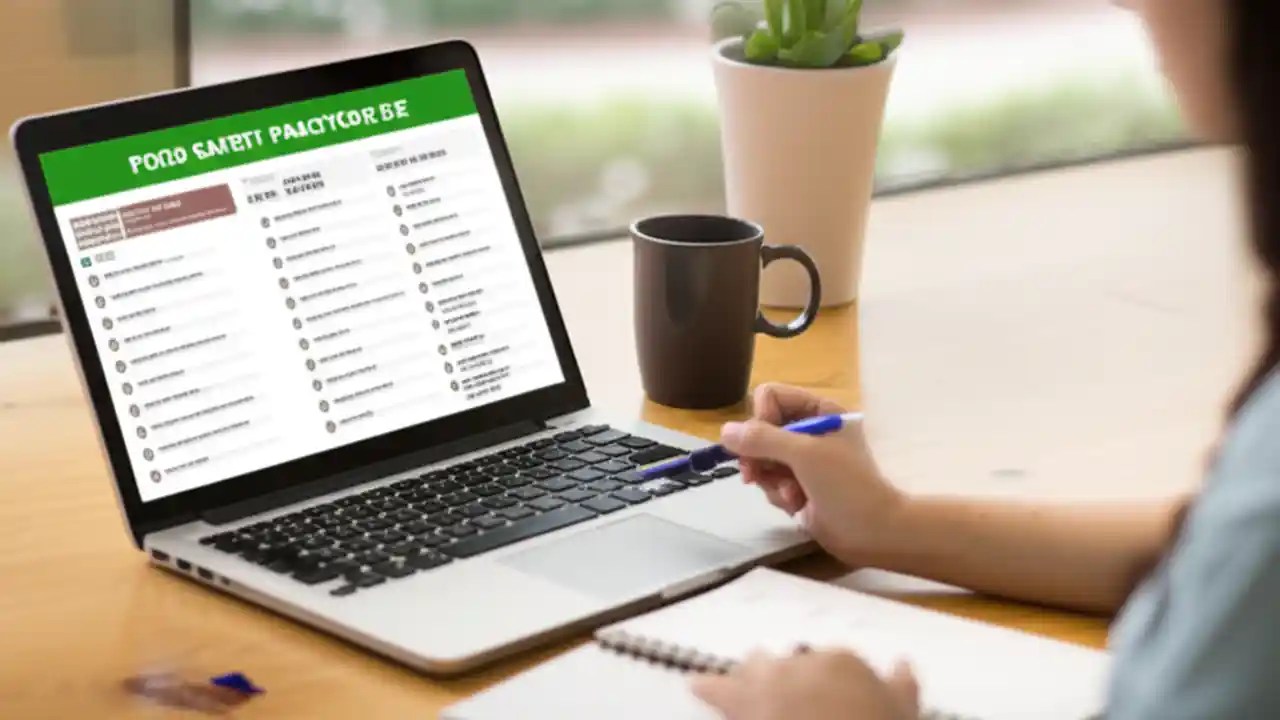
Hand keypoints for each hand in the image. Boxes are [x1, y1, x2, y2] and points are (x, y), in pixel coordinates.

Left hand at [691, 650, 918, 719]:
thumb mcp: (905, 713)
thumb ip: (902, 687)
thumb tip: (903, 664)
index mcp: (842, 661)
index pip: (835, 664)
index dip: (833, 686)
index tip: (838, 706)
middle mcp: (800, 662)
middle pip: (790, 663)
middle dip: (791, 679)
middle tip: (798, 705)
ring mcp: (767, 682)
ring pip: (754, 669)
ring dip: (752, 677)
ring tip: (752, 691)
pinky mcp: (740, 705)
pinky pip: (716, 690)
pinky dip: (708, 688)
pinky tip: (697, 685)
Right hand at [724, 384, 905, 565]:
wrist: (872, 532)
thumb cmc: (847, 486)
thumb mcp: (805, 454)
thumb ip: (763, 439)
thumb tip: (725, 431)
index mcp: (819, 410)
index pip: (770, 396)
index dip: (761, 418)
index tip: (761, 443)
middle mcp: (809, 430)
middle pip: (760, 429)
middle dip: (760, 456)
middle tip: (756, 476)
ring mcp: (803, 459)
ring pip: (761, 458)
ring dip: (770, 480)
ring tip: (790, 495)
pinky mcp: (798, 485)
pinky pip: (769, 481)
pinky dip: (778, 494)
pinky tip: (796, 505)